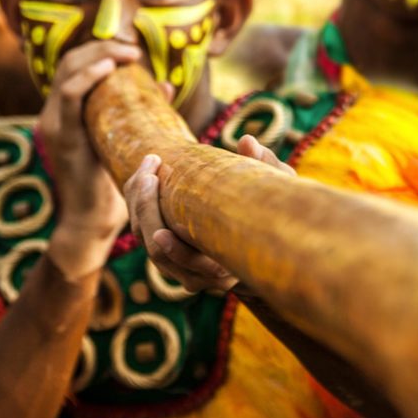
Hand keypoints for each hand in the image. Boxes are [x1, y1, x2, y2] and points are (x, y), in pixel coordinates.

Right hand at [41, 40, 140, 277]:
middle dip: (102, 46)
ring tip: (128, 53)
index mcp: (66, 115)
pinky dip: (88, 76)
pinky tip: (110, 67)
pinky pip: (69, 96)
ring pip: (68, 72)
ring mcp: (54, 124)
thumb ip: (140, 115)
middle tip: (134, 49)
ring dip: (99, 54)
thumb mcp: (126, 144)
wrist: (92, 222)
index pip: (75, 67)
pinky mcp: (62, 136)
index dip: (101, 50)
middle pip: (70, 63)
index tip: (132, 50)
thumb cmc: (112, 187)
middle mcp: (54, 115)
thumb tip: (164, 87)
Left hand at [124, 134, 294, 292]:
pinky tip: (145, 174)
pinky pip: (143, 232)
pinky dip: (139, 203)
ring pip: (147, 243)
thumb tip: (247, 141)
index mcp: (231, 266)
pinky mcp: (166, 253)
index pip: (198, 269)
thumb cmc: (272, 206)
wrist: (255, 229)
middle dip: (148, 212)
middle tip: (149, 174)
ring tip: (148, 166)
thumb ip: (265, 164)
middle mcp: (202, 276)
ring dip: (139, 203)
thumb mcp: (278, 186)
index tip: (161, 232)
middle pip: (159, 255)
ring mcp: (180, 267)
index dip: (176, 252)